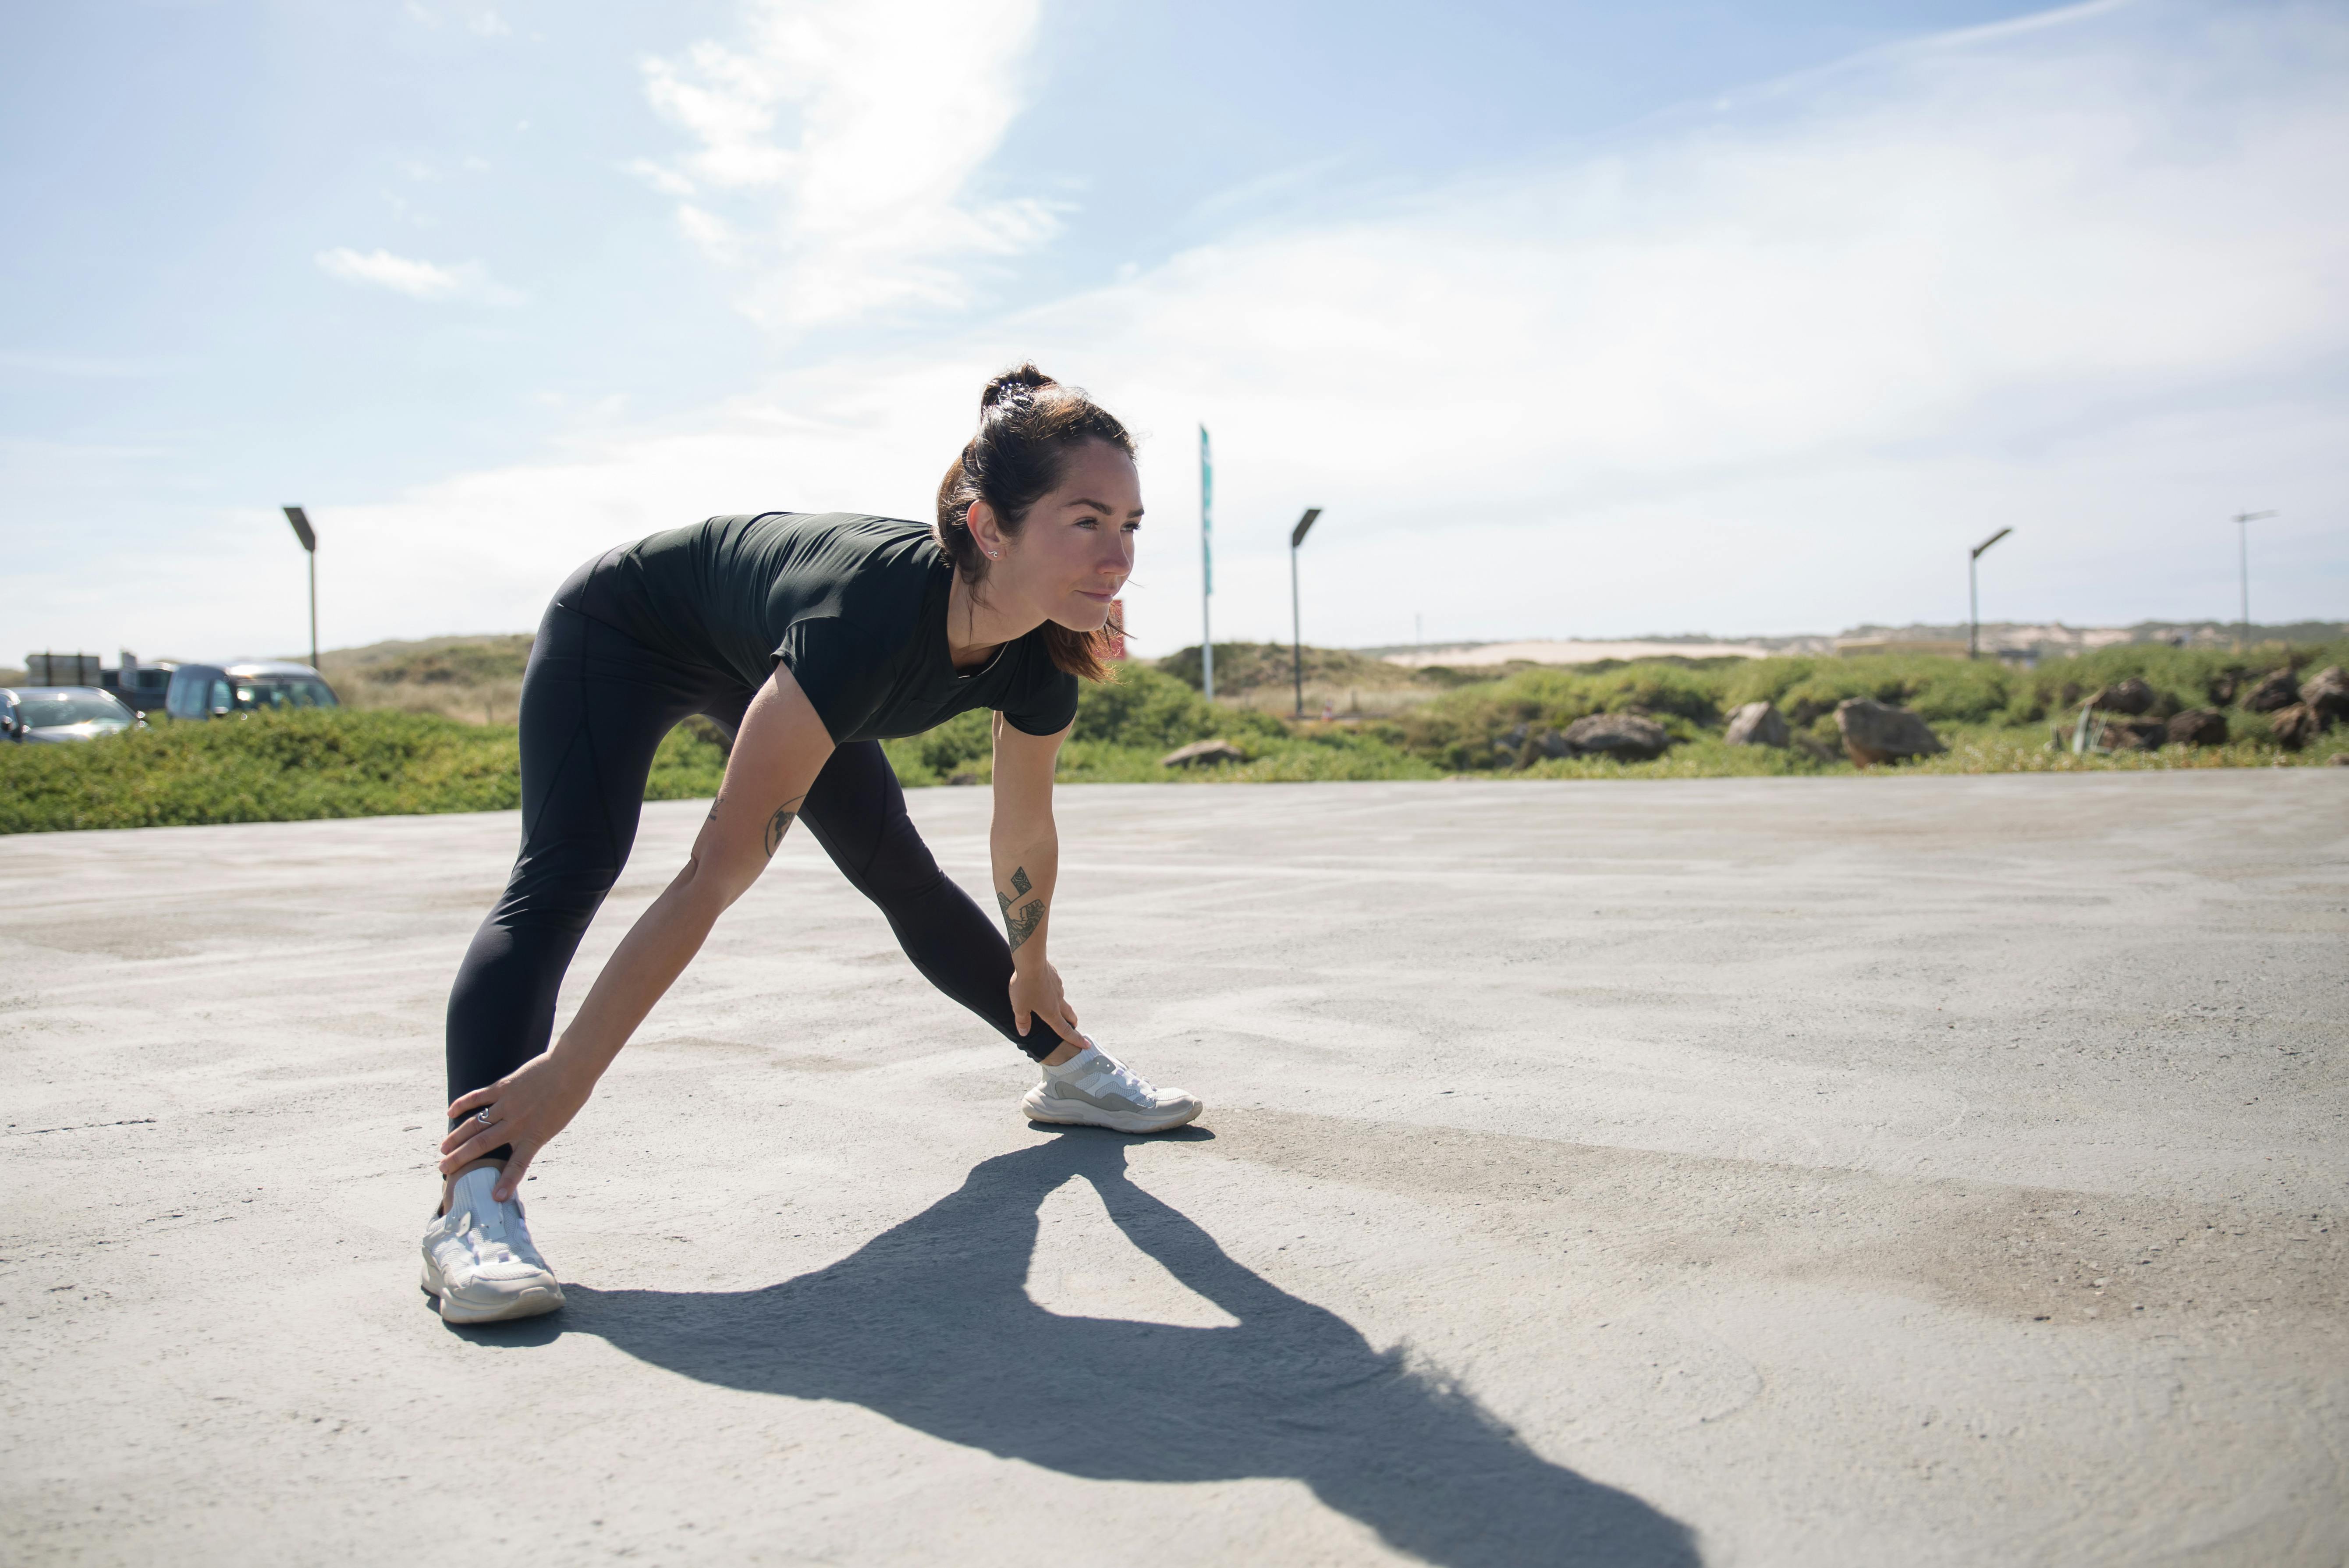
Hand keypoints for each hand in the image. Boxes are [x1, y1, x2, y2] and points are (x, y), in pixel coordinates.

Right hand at [440, 1051, 595, 1199]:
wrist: (572, 1068)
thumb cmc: (569, 1097)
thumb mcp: (555, 1124)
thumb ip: (534, 1134)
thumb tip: (519, 1145)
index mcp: (534, 1136)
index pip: (517, 1165)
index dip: (506, 1182)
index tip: (495, 1197)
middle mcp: (517, 1123)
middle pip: (482, 1144)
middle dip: (460, 1158)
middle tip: (443, 1168)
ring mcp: (509, 1104)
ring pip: (475, 1124)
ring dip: (456, 1137)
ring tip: (443, 1149)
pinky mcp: (504, 1086)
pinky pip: (479, 1097)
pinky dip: (463, 1105)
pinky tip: (451, 1113)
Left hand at [1009, 960, 1079, 1045]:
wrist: (1031, 962)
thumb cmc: (1024, 986)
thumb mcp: (1019, 1007)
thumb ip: (1022, 1021)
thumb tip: (1024, 1033)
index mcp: (1051, 1012)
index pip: (1065, 1030)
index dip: (1076, 1039)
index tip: (1086, 1045)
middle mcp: (1058, 1001)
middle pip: (1069, 1015)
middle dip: (1072, 1022)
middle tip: (1074, 1026)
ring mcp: (1058, 987)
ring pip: (1062, 999)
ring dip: (1060, 1005)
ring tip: (1051, 1004)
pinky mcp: (1055, 976)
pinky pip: (1055, 986)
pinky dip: (1052, 990)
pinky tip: (1044, 986)